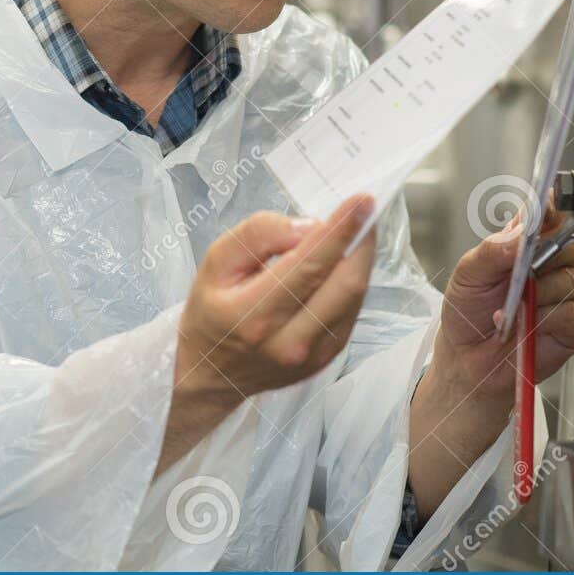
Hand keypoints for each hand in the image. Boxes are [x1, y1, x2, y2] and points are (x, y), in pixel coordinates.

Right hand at [176, 196, 375, 402]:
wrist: (211, 373)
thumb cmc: (210, 311)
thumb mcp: (216, 262)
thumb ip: (258, 236)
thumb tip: (308, 227)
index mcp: (254, 315)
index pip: (308, 265)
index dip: (340, 230)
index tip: (362, 201)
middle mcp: (289, 341)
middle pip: (346, 284)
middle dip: (361, 241)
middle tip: (363, 211)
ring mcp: (313, 355)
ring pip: (356, 297)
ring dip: (359, 260)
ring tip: (347, 236)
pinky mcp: (328, 359)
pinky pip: (352, 311)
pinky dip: (350, 282)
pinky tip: (336, 268)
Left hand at [431, 202, 573, 402]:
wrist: (469, 358)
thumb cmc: (469, 311)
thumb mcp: (468, 274)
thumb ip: (493, 250)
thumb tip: (521, 234)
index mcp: (529, 241)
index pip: (551, 214)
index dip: (552, 209)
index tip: (546, 209)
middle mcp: (556, 261)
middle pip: (569, 243)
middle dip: (539, 262)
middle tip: (515, 278)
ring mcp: (571, 290)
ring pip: (572, 279)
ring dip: (536, 297)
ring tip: (511, 310)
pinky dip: (547, 319)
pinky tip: (528, 326)